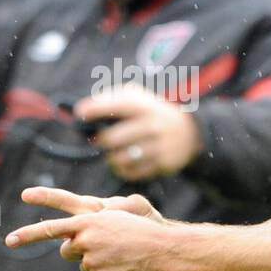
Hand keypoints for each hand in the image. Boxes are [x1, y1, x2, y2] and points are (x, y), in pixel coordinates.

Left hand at [5, 186, 172, 270]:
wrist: (162, 250)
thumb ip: (87, 228)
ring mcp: (92, 261)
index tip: (9, 240)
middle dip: (77, 250)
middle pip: (67, 251)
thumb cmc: (140, 231)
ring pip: (84, 266)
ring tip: (121, 256)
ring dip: (98, 263)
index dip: (28, 235)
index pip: (51, 228)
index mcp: (87, 222)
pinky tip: (123, 270)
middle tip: (102, 247)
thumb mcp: (112, 219)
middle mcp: (85, 241)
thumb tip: (69, 246)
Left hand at [75, 84, 202, 180]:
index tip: (80, 113)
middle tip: (98, 140)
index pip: (117, 105)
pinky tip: (124, 163)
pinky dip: (124, 170)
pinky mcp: (164, 163)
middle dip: (101, 140)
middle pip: (113, 138)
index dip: (96, 109)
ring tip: (113, 153)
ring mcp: (160, 145)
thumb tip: (81, 111)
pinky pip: (134, 172)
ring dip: (112, 157)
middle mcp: (153, 124)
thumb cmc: (150, 113)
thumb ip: (110, 99)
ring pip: (122, 158)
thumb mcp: (136, 98)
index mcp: (144, 106)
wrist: (189, 132)